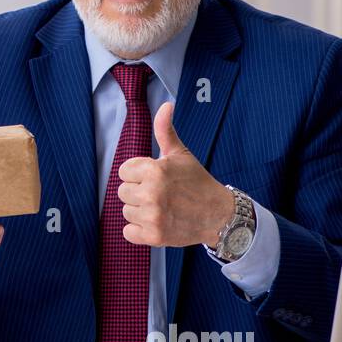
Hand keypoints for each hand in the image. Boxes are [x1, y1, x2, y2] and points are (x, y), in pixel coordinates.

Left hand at [116, 102, 235, 248]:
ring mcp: (153, 216)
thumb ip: (166, 131)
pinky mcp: (154, 236)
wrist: (218, 215)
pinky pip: (129, 232)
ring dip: (140, 211)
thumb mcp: (181, 154)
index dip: (138, 174)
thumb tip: (166, 105)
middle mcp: (152, 193)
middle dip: (138, 192)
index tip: (155, 178)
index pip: (124, 171)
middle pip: (123, 192)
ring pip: (126, 211)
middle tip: (160, 194)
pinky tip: (157, 222)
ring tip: (162, 208)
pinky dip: (139, 231)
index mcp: (155, 170)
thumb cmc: (197, 182)